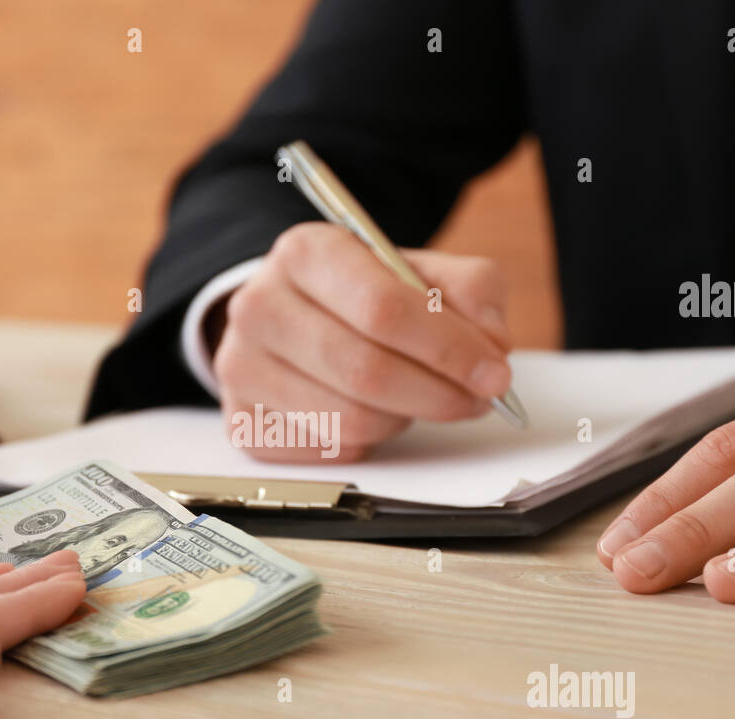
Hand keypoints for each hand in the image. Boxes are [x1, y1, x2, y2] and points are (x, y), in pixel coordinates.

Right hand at [213, 222, 512, 461]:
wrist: (291, 314)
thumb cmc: (362, 294)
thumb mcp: (419, 270)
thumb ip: (469, 291)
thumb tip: (491, 346)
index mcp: (305, 252)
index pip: (382, 307)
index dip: (448, 348)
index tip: (494, 374)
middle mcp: (258, 305)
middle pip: (365, 371)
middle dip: (437, 394)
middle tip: (475, 401)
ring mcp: (240, 366)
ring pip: (350, 420)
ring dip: (402, 419)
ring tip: (414, 397)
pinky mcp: (241, 420)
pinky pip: (327, 451)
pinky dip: (366, 442)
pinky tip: (369, 411)